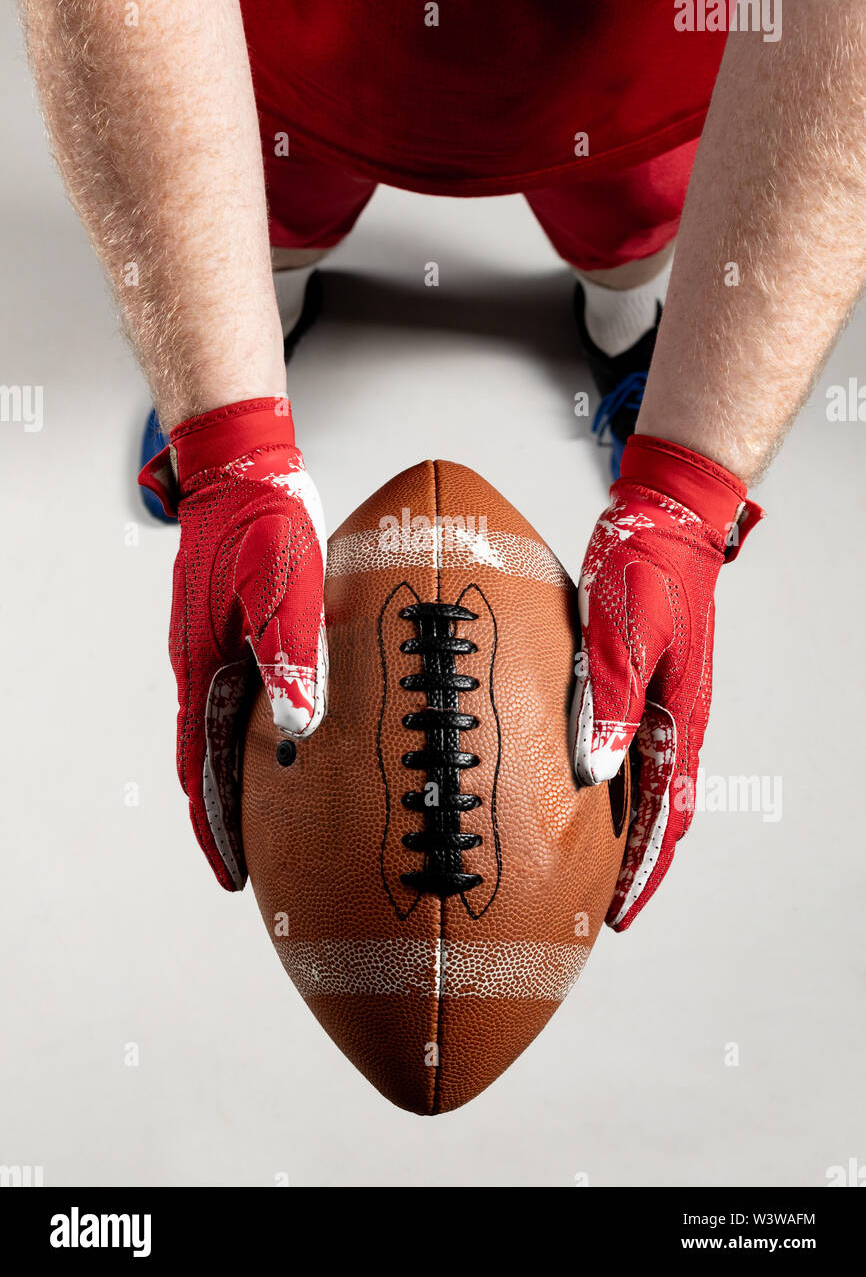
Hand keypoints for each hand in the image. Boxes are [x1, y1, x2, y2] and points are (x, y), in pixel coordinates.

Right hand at [139, 396, 326, 889]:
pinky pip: (235, 700)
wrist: (243, 470)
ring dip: (235, 781)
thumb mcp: (287, 589)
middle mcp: (201, 665)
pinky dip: (249, 737)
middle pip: (207, 760)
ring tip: (262, 824)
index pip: (203, 765)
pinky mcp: (231, 633)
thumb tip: (298, 726)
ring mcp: (213, 649)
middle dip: (223, 816)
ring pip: (221, 733)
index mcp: (204, 666)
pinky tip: (278, 745)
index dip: (215, 822)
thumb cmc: (264, 522)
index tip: (230, 871)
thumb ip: (292, 657)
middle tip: (247, 866)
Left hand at [570, 435, 762, 929]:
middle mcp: (675, 717)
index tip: (619, 915)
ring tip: (588, 865)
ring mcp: (661, 700)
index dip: (644, 867)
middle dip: (634, 862)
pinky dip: (611, 783)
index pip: (667, 812)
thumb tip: (598, 772)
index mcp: (679, 715)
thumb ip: (610, 701)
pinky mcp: (641, 680)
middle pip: (659, 809)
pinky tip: (582, 787)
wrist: (664, 517)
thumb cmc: (647, 566)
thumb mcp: (623, 633)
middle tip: (600, 908)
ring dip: (622, 828)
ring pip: (644, 782)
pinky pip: (630, 747)